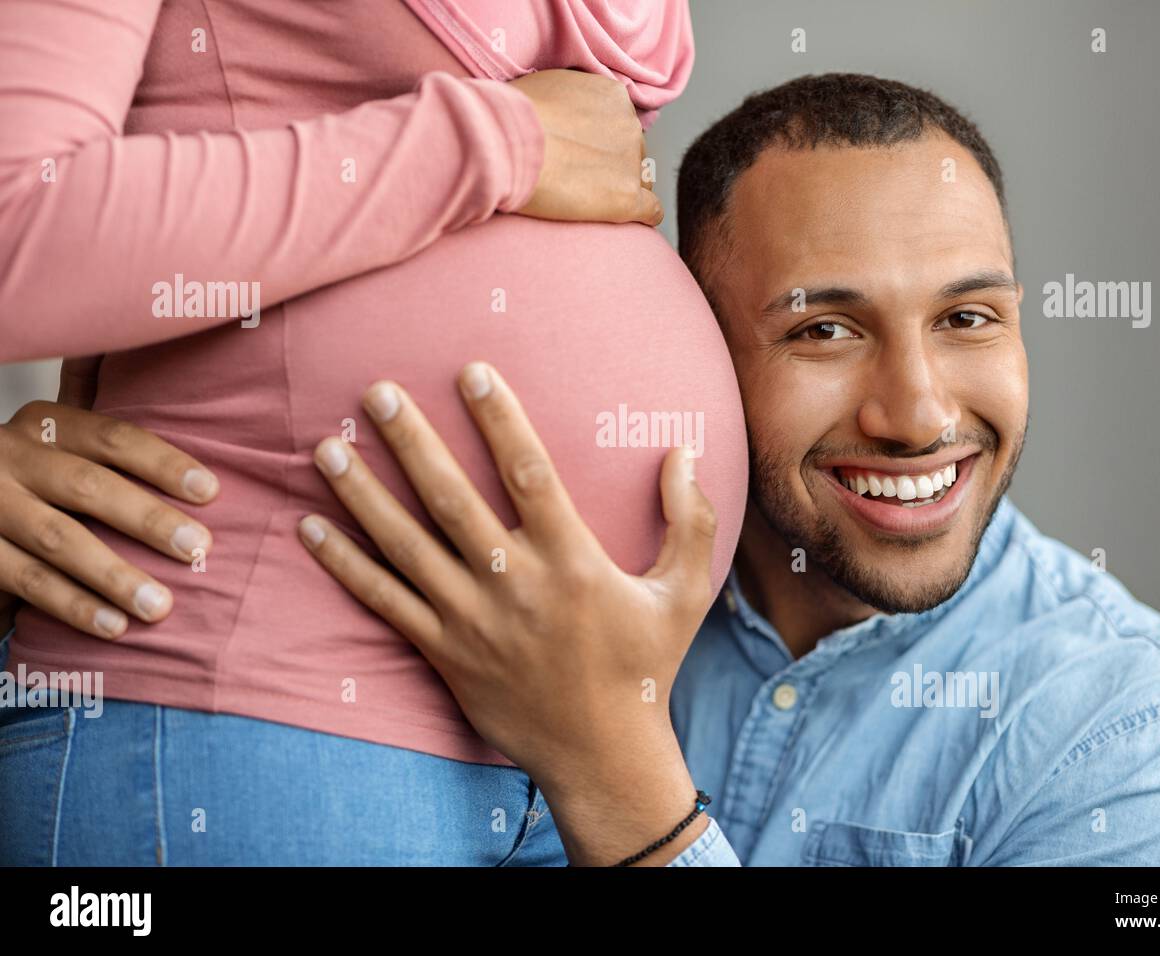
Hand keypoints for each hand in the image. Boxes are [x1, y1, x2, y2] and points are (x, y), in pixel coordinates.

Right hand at [0, 400, 217, 638]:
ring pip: (59, 539)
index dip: (163, 463)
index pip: (113, 438)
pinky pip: (28, 580)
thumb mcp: (60, 455)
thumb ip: (112, 461)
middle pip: (88, 486)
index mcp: (45, 426)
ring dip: (115, 576)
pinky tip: (114, 626)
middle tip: (198, 548)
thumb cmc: (35, 485)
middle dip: (148, 519)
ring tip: (161, 606)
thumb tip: (208, 491)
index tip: (212, 491)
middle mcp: (11, 456)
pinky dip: (74, 605)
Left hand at [298, 364, 716, 863]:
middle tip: (373, 392)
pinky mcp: (445, 652)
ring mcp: (473, 621)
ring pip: (406, 548)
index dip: (499, 420)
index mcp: (573, 562)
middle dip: (410, 442)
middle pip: (451, 501)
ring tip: (327, 448)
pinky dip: (345, 565)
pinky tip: (310, 529)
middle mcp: (516, 585)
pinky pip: (386, 603)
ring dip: (362, 496)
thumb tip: (685, 453)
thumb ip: (689, 521)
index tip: (471, 372)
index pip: (530, 474)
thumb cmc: (645, 667)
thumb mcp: (685, 594)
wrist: (602, 753)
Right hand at [510, 69, 662, 226]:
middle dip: (614, 166)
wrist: (504, 145)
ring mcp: (630, 162)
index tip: (584, 155)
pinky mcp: (626, 198)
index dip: (603, 143)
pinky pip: (651, 211)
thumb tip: (558, 116)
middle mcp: (629, 125)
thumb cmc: (510, 118)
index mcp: (611, 96)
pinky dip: (645, 217)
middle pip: (634, 152)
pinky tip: (635, 223)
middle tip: (584, 181)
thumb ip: (565, 102)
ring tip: (598, 203)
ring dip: (624, 190)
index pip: (620, 124)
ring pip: (642, 181)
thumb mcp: (545, 89)